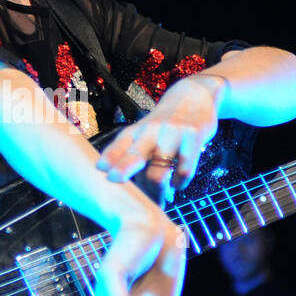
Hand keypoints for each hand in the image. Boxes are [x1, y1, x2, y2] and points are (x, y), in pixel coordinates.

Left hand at [95, 75, 221, 193]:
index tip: (100, 169)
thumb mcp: (145, 132)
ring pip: (159, 170)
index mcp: (136, 132)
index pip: (118, 145)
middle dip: (124, 169)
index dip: (109, 157)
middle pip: (135, 155)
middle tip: (116, 182)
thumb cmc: (164, 122)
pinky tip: (177, 185)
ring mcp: (172, 134)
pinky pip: (184, 169)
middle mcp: (151, 131)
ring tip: (160, 200)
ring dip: (157, 191)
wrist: (195, 96)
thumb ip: (135, 156)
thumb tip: (127, 190)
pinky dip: (179, 183)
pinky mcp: (193, 137)